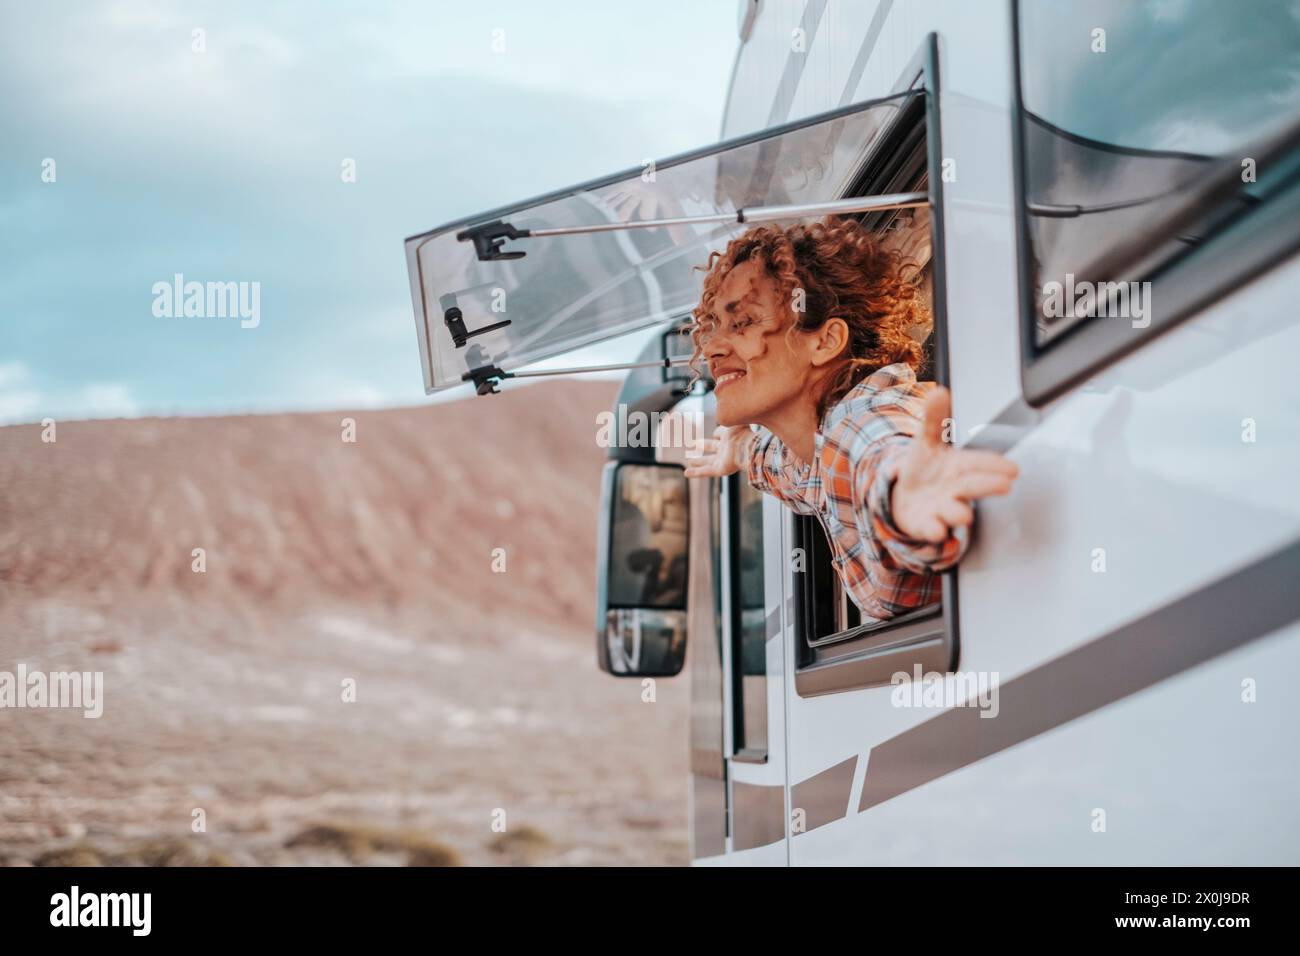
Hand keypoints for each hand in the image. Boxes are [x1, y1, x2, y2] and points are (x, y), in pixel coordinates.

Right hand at [684, 425, 755, 478]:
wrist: (747, 447)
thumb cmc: (743, 433)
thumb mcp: (734, 421)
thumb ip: (729, 418)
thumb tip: (726, 412)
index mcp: (731, 436)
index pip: (721, 434)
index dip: (717, 433)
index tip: (715, 434)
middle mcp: (726, 448)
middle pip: (712, 447)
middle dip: (703, 445)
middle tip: (694, 444)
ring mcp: (724, 460)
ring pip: (708, 462)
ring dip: (698, 462)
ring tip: (689, 462)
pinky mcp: (721, 469)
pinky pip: (706, 471)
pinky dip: (696, 472)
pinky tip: (686, 473)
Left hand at [890, 387, 1018, 543]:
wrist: (904, 497)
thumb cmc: (924, 469)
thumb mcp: (927, 441)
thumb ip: (935, 419)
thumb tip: (940, 392)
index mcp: (958, 467)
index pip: (980, 463)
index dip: (996, 465)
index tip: (1013, 468)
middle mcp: (954, 489)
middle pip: (973, 486)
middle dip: (989, 485)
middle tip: (1005, 485)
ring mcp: (941, 508)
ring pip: (953, 511)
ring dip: (958, 512)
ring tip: (963, 514)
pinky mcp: (925, 525)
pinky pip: (930, 529)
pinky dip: (934, 530)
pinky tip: (936, 530)